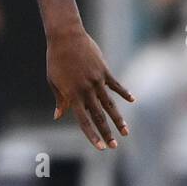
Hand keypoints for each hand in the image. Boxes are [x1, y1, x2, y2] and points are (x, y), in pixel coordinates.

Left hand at [47, 26, 134, 150]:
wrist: (66, 37)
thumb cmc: (56, 60)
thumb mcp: (54, 81)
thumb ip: (60, 99)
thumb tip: (58, 115)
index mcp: (73, 95)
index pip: (84, 120)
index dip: (92, 135)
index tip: (100, 147)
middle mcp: (86, 90)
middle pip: (99, 116)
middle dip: (107, 133)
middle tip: (114, 146)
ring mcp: (97, 80)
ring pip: (110, 104)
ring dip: (118, 119)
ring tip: (125, 132)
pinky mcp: (104, 70)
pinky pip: (116, 85)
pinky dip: (124, 93)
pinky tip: (132, 100)